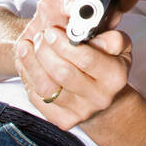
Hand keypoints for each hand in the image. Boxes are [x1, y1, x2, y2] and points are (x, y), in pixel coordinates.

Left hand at [16, 24, 133, 130]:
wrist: (103, 96)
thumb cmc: (107, 64)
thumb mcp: (118, 45)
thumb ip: (109, 34)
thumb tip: (92, 25)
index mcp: (115, 76)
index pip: (87, 59)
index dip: (65, 44)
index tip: (51, 31)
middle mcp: (99, 97)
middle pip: (63, 73)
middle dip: (46, 51)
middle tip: (40, 36)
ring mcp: (80, 112)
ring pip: (46, 87)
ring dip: (32, 63)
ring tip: (28, 46)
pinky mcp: (63, 120)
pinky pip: (37, 98)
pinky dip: (28, 77)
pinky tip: (27, 62)